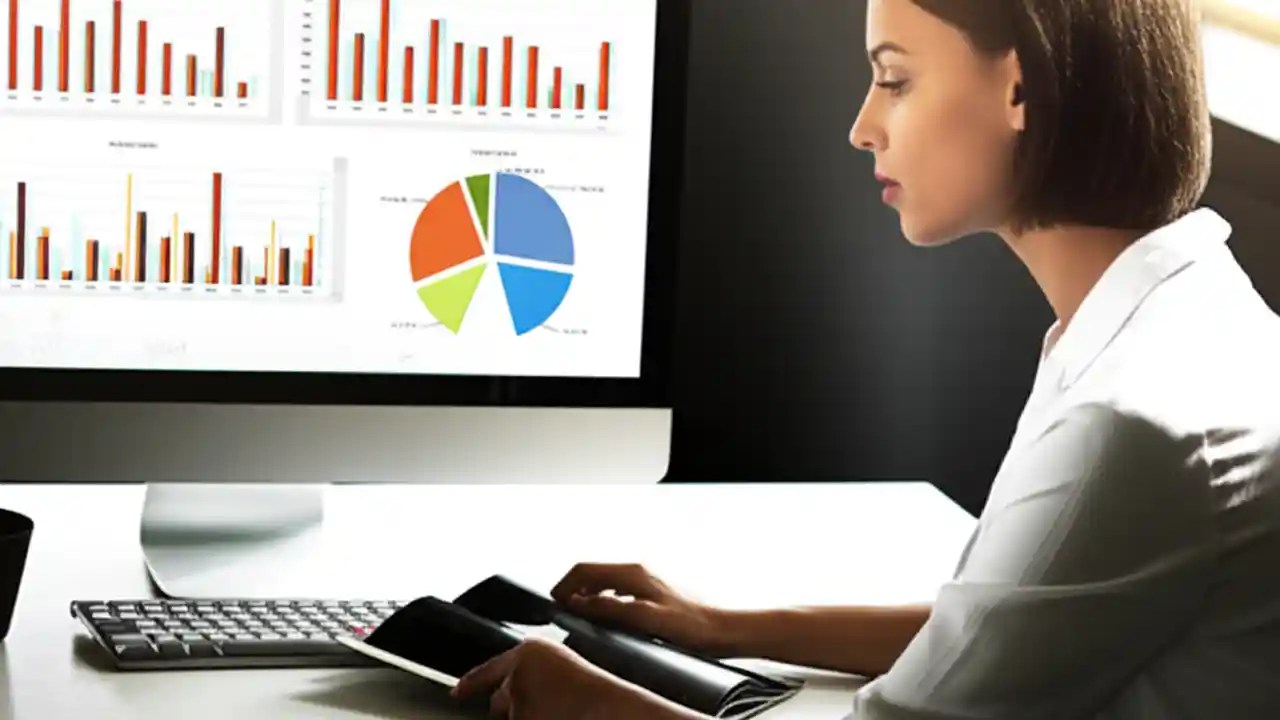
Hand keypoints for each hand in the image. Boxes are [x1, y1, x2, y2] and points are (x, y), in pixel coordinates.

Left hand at [451, 637, 671, 719]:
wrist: (610, 709)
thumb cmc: (599, 692)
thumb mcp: (565, 668)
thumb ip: (537, 672)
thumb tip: (518, 687)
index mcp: (530, 651)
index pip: (488, 670)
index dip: (470, 683)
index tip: (457, 692)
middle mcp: (516, 672)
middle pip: (500, 698)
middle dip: (512, 708)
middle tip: (548, 709)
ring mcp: (516, 700)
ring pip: (513, 719)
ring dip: (529, 719)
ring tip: (563, 713)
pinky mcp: (521, 719)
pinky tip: (559, 717)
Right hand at [551, 563, 728, 655]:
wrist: (721, 628)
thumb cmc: (692, 626)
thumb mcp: (646, 619)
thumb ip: (611, 609)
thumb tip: (581, 602)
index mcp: (633, 573)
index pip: (585, 569)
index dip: (564, 585)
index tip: (554, 602)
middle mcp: (637, 571)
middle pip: (592, 572)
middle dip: (572, 588)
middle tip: (562, 609)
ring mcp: (644, 579)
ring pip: (603, 579)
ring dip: (586, 593)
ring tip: (578, 612)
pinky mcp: (650, 590)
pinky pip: (615, 588)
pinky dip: (601, 597)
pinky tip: (605, 613)